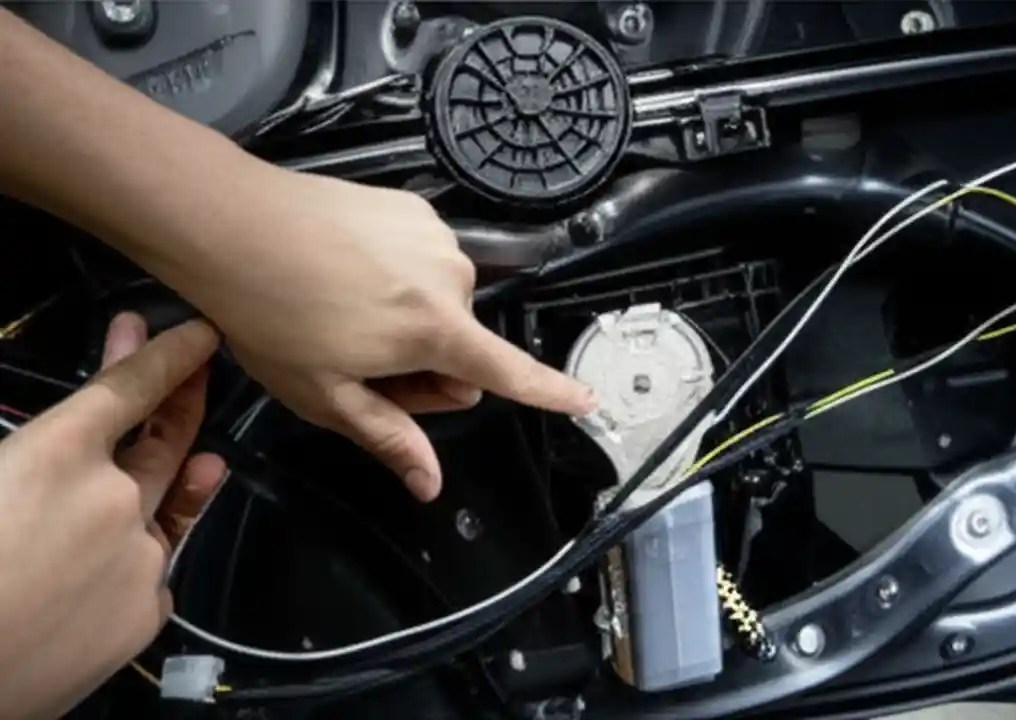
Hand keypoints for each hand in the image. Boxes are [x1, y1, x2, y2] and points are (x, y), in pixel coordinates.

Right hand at [0, 314, 222, 717]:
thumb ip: (27, 455)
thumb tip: (53, 451)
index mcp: (55, 456)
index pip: (128, 389)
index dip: (167, 357)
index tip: (201, 335)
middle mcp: (114, 498)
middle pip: (164, 440)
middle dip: (183, 400)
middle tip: (202, 370)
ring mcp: (140, 558)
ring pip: (159, 514)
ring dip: (169, 486)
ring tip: (195, 464)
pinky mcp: (147, 614)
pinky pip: (147, 576)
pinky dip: (131, 567)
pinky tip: (98, 579)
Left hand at [137, 166, 593, 500]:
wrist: (230, 220)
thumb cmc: (271, 317)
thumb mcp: (325, 393)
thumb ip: (389, 436)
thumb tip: (431, 485)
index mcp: (435, 331)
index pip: (510, 372)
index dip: (551, 392)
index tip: (588, 399)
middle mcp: (450, 278)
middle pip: (462, 345)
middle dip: (425, 365)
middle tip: (360, 365)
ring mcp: (433, 235)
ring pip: (441, 302)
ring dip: (409, 319)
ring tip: (341, 312)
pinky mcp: (412, 208)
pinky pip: (423, 260)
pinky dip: (396, 275)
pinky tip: (345, 272)